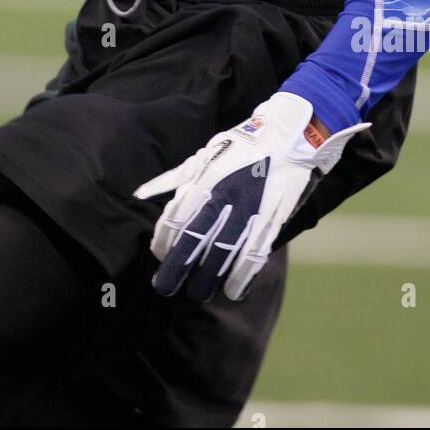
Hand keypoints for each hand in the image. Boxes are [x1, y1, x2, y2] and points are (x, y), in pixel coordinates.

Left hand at [133, 91, 370, 302]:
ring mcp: (249, 211)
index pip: (175, 219)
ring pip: (222, 254)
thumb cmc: (242, 145)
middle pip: (194, 242)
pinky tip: (234, 291)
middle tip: (164, 287)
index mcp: (205, 179)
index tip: (158, 255)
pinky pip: (254, 255)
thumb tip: (139, 194)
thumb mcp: (204, 155)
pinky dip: (243, 277)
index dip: (163, 242)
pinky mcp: (271, 220)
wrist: (289, 135)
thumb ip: (172, 178)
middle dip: (176, 269)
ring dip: (207, 278)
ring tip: (197, 293)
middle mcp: (224, 197)